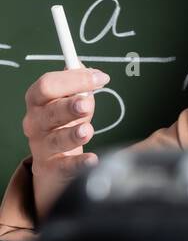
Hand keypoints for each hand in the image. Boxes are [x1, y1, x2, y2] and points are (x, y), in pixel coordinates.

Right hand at [22, 66, 110, 222]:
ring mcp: (41, 146)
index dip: (74, 80)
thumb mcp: (69, 101)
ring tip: (87, 130)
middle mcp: (35, 122)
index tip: (100, 78)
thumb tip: (93, 72)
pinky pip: (65, 166)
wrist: (52, 163)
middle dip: (69, 107)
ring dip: (72, 134)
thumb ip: (79, 85)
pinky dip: (79, 163)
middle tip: (86, 104)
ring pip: (56, 139)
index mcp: (37, 100)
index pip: (48, 85)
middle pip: (50, 112)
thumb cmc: (63, 125)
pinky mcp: (51, 168)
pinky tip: (92, 160)